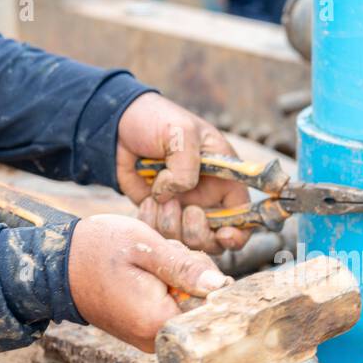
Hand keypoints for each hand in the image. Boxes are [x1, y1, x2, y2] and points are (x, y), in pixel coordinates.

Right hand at [67, 214, 229, 351]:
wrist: (59, 264)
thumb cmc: (98, 249)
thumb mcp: (146, 247)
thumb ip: (185, 268)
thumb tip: (221, 285)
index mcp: (158, 321)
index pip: (211, 309)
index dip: (209, 280)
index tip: (188, 262)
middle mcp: (156, 339)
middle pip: (201, 308)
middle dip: (192, 279)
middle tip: (163, 258)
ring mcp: (150, 339)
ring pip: (187, 307)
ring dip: (179, 283)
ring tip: (150, 266)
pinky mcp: (146, 332)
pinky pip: (172, 311)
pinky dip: (168, 290)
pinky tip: (149, 276)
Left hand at [116, 92, 250, 253]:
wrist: (119, 124)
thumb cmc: (160, 120)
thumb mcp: (181, 132)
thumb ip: (187, 166)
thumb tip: (178, 194)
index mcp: (224, 181)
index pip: (242, 218)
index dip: (239, 235)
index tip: (225, 235)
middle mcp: (205, 201)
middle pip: (213, 241)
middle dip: (199, 233)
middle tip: (188, 210)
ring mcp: (180, 210)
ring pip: (183, 241)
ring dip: (170, 223)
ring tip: (159, 196)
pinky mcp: (156, 215)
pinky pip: (156, 235)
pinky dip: (151, 222)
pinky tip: (147, 200)